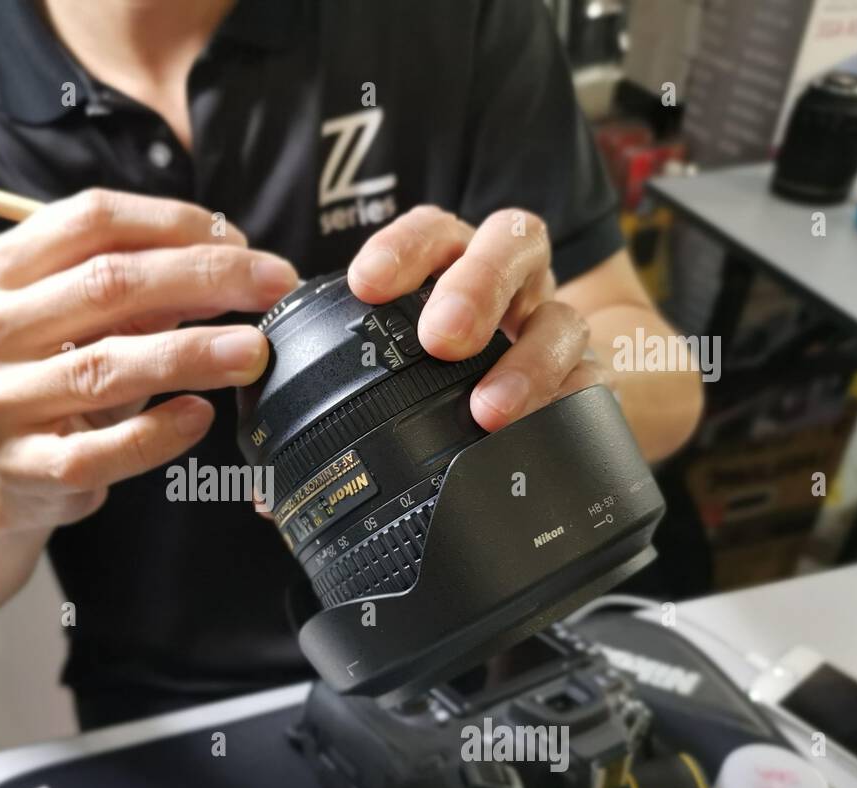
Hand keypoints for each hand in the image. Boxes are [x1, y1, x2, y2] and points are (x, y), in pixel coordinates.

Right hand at [0, 188, 298, 532]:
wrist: (3, 476)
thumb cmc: (57, 376)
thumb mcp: (88, 318)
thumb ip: (148, 287)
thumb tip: (237, 266)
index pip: (92, 220)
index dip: (177, 223)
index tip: (243, 241)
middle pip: (106, 283)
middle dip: (205, 277)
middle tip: (273, 285)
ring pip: (105, 365)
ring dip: (194, 353)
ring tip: (253, 351)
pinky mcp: (19, 468)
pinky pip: (99, 451)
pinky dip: (158, 433)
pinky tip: (200, 416)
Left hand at [347, 206, 605, 431]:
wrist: (550, 393)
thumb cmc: (452, 376)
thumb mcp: (396, 370)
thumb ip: (339, 403)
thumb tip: (265, 487)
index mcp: (454, 264)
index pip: (430, 231)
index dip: (401, 249)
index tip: (366, 284)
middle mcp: (511, 282)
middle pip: (506, 246)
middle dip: (474, 286)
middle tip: (441, 337)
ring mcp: (555, 326)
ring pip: (558, 314)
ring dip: (524, 358)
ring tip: (488, 409)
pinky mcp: (591, 376)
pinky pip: (591, 380)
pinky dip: (566, 402)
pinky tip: (540, 426)